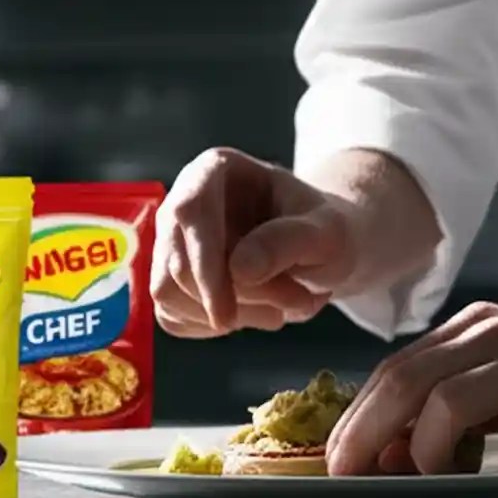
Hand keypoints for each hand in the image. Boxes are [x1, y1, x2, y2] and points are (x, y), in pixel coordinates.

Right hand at [151, 147, 358, 337]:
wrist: (321, 249)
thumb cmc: (324, 231)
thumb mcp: (326, 231)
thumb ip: (288, 241)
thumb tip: (239, 270)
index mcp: (215, 170)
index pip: (190, 214)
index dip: (206, 267)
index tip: (227, 316)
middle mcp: (182, 202)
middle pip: (180, 263)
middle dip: (236, 299)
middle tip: (300, 303)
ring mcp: (172, 242)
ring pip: (171, 294)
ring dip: (228, 317)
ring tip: (282, 310)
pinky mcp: (171, 278)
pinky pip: (173, 316)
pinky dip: (214, 328)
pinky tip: (255, 314)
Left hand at [326, 302, 497, 475]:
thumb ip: (462, 394)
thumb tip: (396, 449)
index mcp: (481, 324)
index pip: (397, 366)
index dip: (358, 414)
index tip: (338, 456)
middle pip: (407, 381)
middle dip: (365, 434)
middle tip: (348, 475)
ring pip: (446, 404)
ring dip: (424, 452)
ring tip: (432, 479)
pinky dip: (493, 469)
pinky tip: (496, 479)